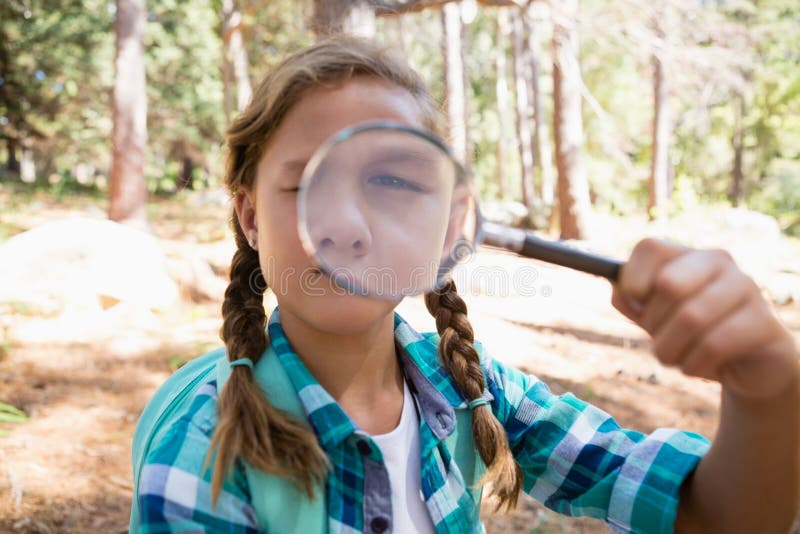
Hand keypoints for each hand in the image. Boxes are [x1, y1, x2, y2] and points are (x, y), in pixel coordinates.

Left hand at [612, 238, 798, 400]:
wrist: (749, 367)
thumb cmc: (695, 336)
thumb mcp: (657, 319)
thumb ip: (632, 302)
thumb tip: (617, 288)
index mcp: (689, 256)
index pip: (650, 248)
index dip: (632, 279)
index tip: (637, 302)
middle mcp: (720, 263)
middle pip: (668, 283)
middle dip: (653, 321)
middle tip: (660, 337)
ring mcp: (747, 289)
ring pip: (691, 318)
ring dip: (669, 350)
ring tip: (675, 358)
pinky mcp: (765, 322)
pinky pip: (715, 344)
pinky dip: (694, 364)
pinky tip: (698, 366)